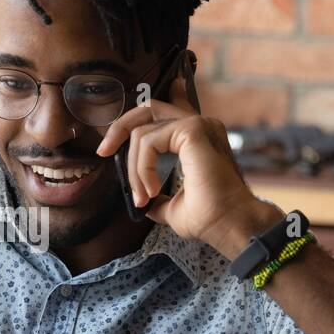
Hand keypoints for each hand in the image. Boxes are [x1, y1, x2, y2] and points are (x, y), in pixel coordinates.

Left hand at [95, 72, 279, 256]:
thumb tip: (145, 204)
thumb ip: (159, 197)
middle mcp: (200, 126)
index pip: (166, 109)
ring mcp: (197, 125)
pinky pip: (148, 142)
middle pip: (147, 108)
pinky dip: (141, 168)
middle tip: (103, 152)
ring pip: (142, 131)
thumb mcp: (173, 207)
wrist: (230, 226)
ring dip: (133, 168)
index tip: (111, 143)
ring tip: (143, 196)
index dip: (135, 116)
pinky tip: (152, 191)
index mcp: (197, 139)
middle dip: (119, 128)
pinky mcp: (192, 130)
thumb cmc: (210, 219)